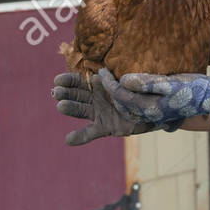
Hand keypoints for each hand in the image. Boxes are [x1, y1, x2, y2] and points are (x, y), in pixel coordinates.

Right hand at [52, 72, 177, 145]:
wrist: (153, 108)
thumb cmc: (140, 90)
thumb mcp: (128, 80)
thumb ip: (117, 78)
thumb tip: (104, 71)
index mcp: (99, 84)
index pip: (80, 81)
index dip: (68, 80)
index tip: (58, 80)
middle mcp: (96, 98)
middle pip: (77, 95)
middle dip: (66, 93)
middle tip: (56, 92)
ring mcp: (99, 113)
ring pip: (81, 110)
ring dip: (70, 108)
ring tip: (60, 106)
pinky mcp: (105, 127)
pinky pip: (91, 132)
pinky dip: (80, 137)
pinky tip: (68, 139)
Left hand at [98, 68, 209, 126]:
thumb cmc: (193, 87)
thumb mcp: (171, 82)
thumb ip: (146, 82)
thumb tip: (124, 80)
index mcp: (150, 108)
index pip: (121, 95)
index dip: (109, 83)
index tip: (101, 70)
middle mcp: (149, 115)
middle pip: (120, 105)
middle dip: (108, 92)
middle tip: (100, 77)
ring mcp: (153, 115)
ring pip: (126, 109)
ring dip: (115, 98)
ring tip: (109, 85)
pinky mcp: (158, 112)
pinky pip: (135, 110)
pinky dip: (125, 102)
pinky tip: (125, 93)